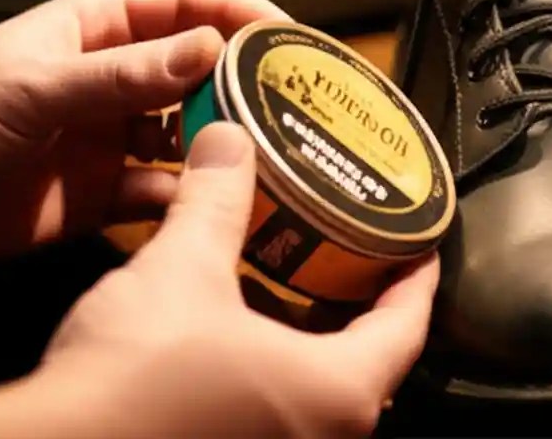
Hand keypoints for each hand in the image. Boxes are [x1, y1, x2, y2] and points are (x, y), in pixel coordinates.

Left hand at [0, 0, 287, 265]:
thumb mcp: (35, 87)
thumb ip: (122, 75)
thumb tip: (210, 49)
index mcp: (96, 32)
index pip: (184, 5)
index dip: (240, 14)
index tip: (293, 39)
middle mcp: (113, 83)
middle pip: (200, 75)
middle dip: (248, 89)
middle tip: (301, 113)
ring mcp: (110, 140)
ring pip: (189, 140)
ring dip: (225, 151)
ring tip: (272, 168)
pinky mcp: (101, 198)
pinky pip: (161, 199)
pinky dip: (188, 207)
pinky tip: (213, 217)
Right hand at [32, 122, 439, 438]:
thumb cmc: (131, 381)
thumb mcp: (183, 268)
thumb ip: (215, 199)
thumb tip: (227, 141)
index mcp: (337, 391)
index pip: (410, 326)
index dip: (418, 275)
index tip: (419, 243)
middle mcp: (322, 433)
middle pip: (371, 358)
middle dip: (362, 298)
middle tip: (356, 248)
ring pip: (322, 385)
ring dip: (313, 331)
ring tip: (295, 276)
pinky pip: (280, 405)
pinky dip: (273, 362)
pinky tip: (236, 329)